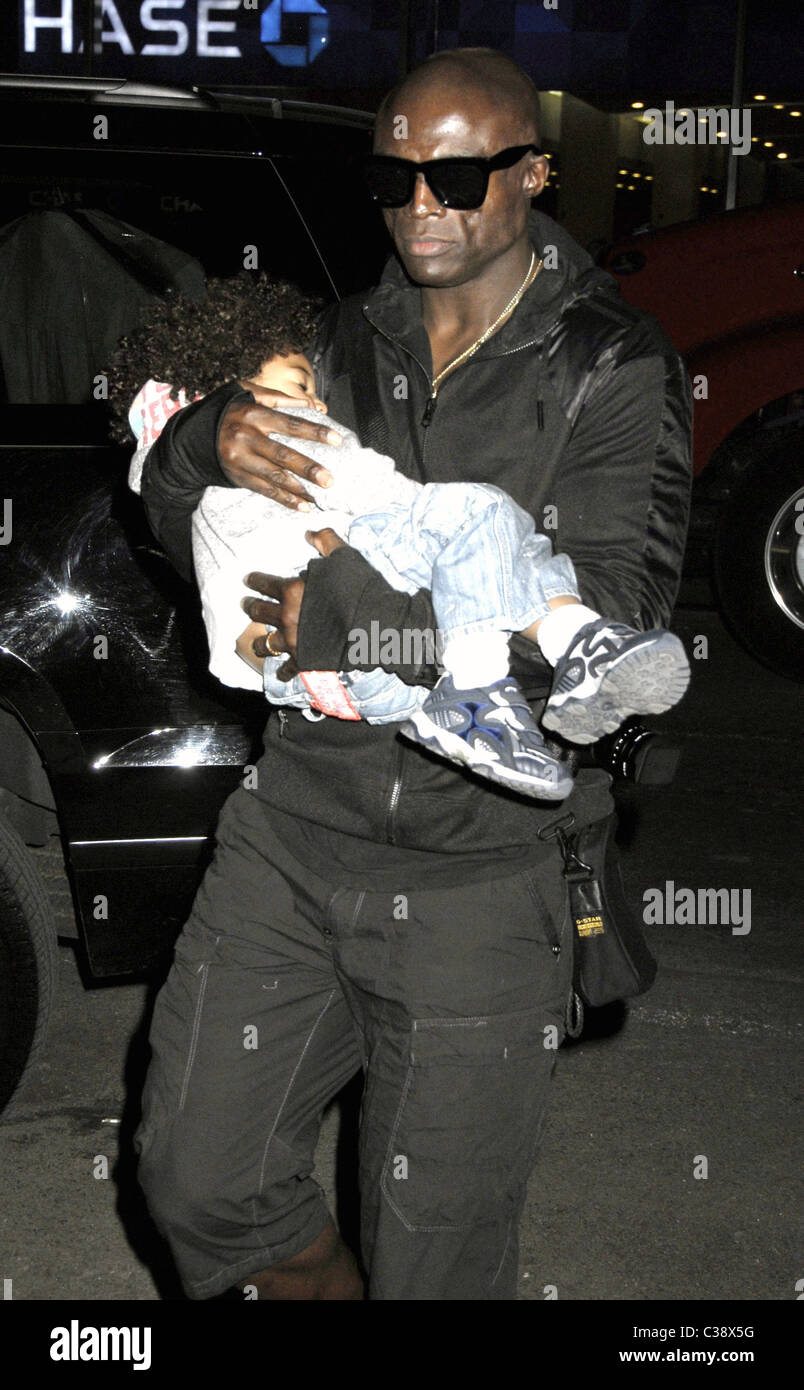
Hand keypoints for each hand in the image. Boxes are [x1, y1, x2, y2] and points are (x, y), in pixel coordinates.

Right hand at [220, 383, 343, 509]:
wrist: (194, 436)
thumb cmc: (230, 412)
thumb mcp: (248, 395)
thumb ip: (279, 399)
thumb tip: (312, 404)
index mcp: (253, 415)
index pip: (290, 425)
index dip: (314, 433)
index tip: (337, 440)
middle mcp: (246, 438)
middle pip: (283, 455)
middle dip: (308, 469)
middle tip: (330, 480)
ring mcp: (241, 460)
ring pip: (275, 477)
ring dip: (299, 489)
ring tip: (320, 497)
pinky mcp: (238, 477)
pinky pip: (265, 490)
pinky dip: (285, 499)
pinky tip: (302, 505)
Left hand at [240, 531, 346, 679]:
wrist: (376, 624)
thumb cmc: (360, 588)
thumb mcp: (344, 556)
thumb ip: (325, 541)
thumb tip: (308, 532)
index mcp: (293, 590)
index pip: (265, 583)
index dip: (255, 581)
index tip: (248, 580)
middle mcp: (287, 616)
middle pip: (259, 612)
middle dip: (250, 607)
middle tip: (246, 605)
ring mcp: (294, 641)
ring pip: (265, 643)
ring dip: (259, 641)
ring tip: (256, 642)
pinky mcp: (305, 660)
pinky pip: (288, 668)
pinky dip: (283, 671)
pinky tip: (280, 674)